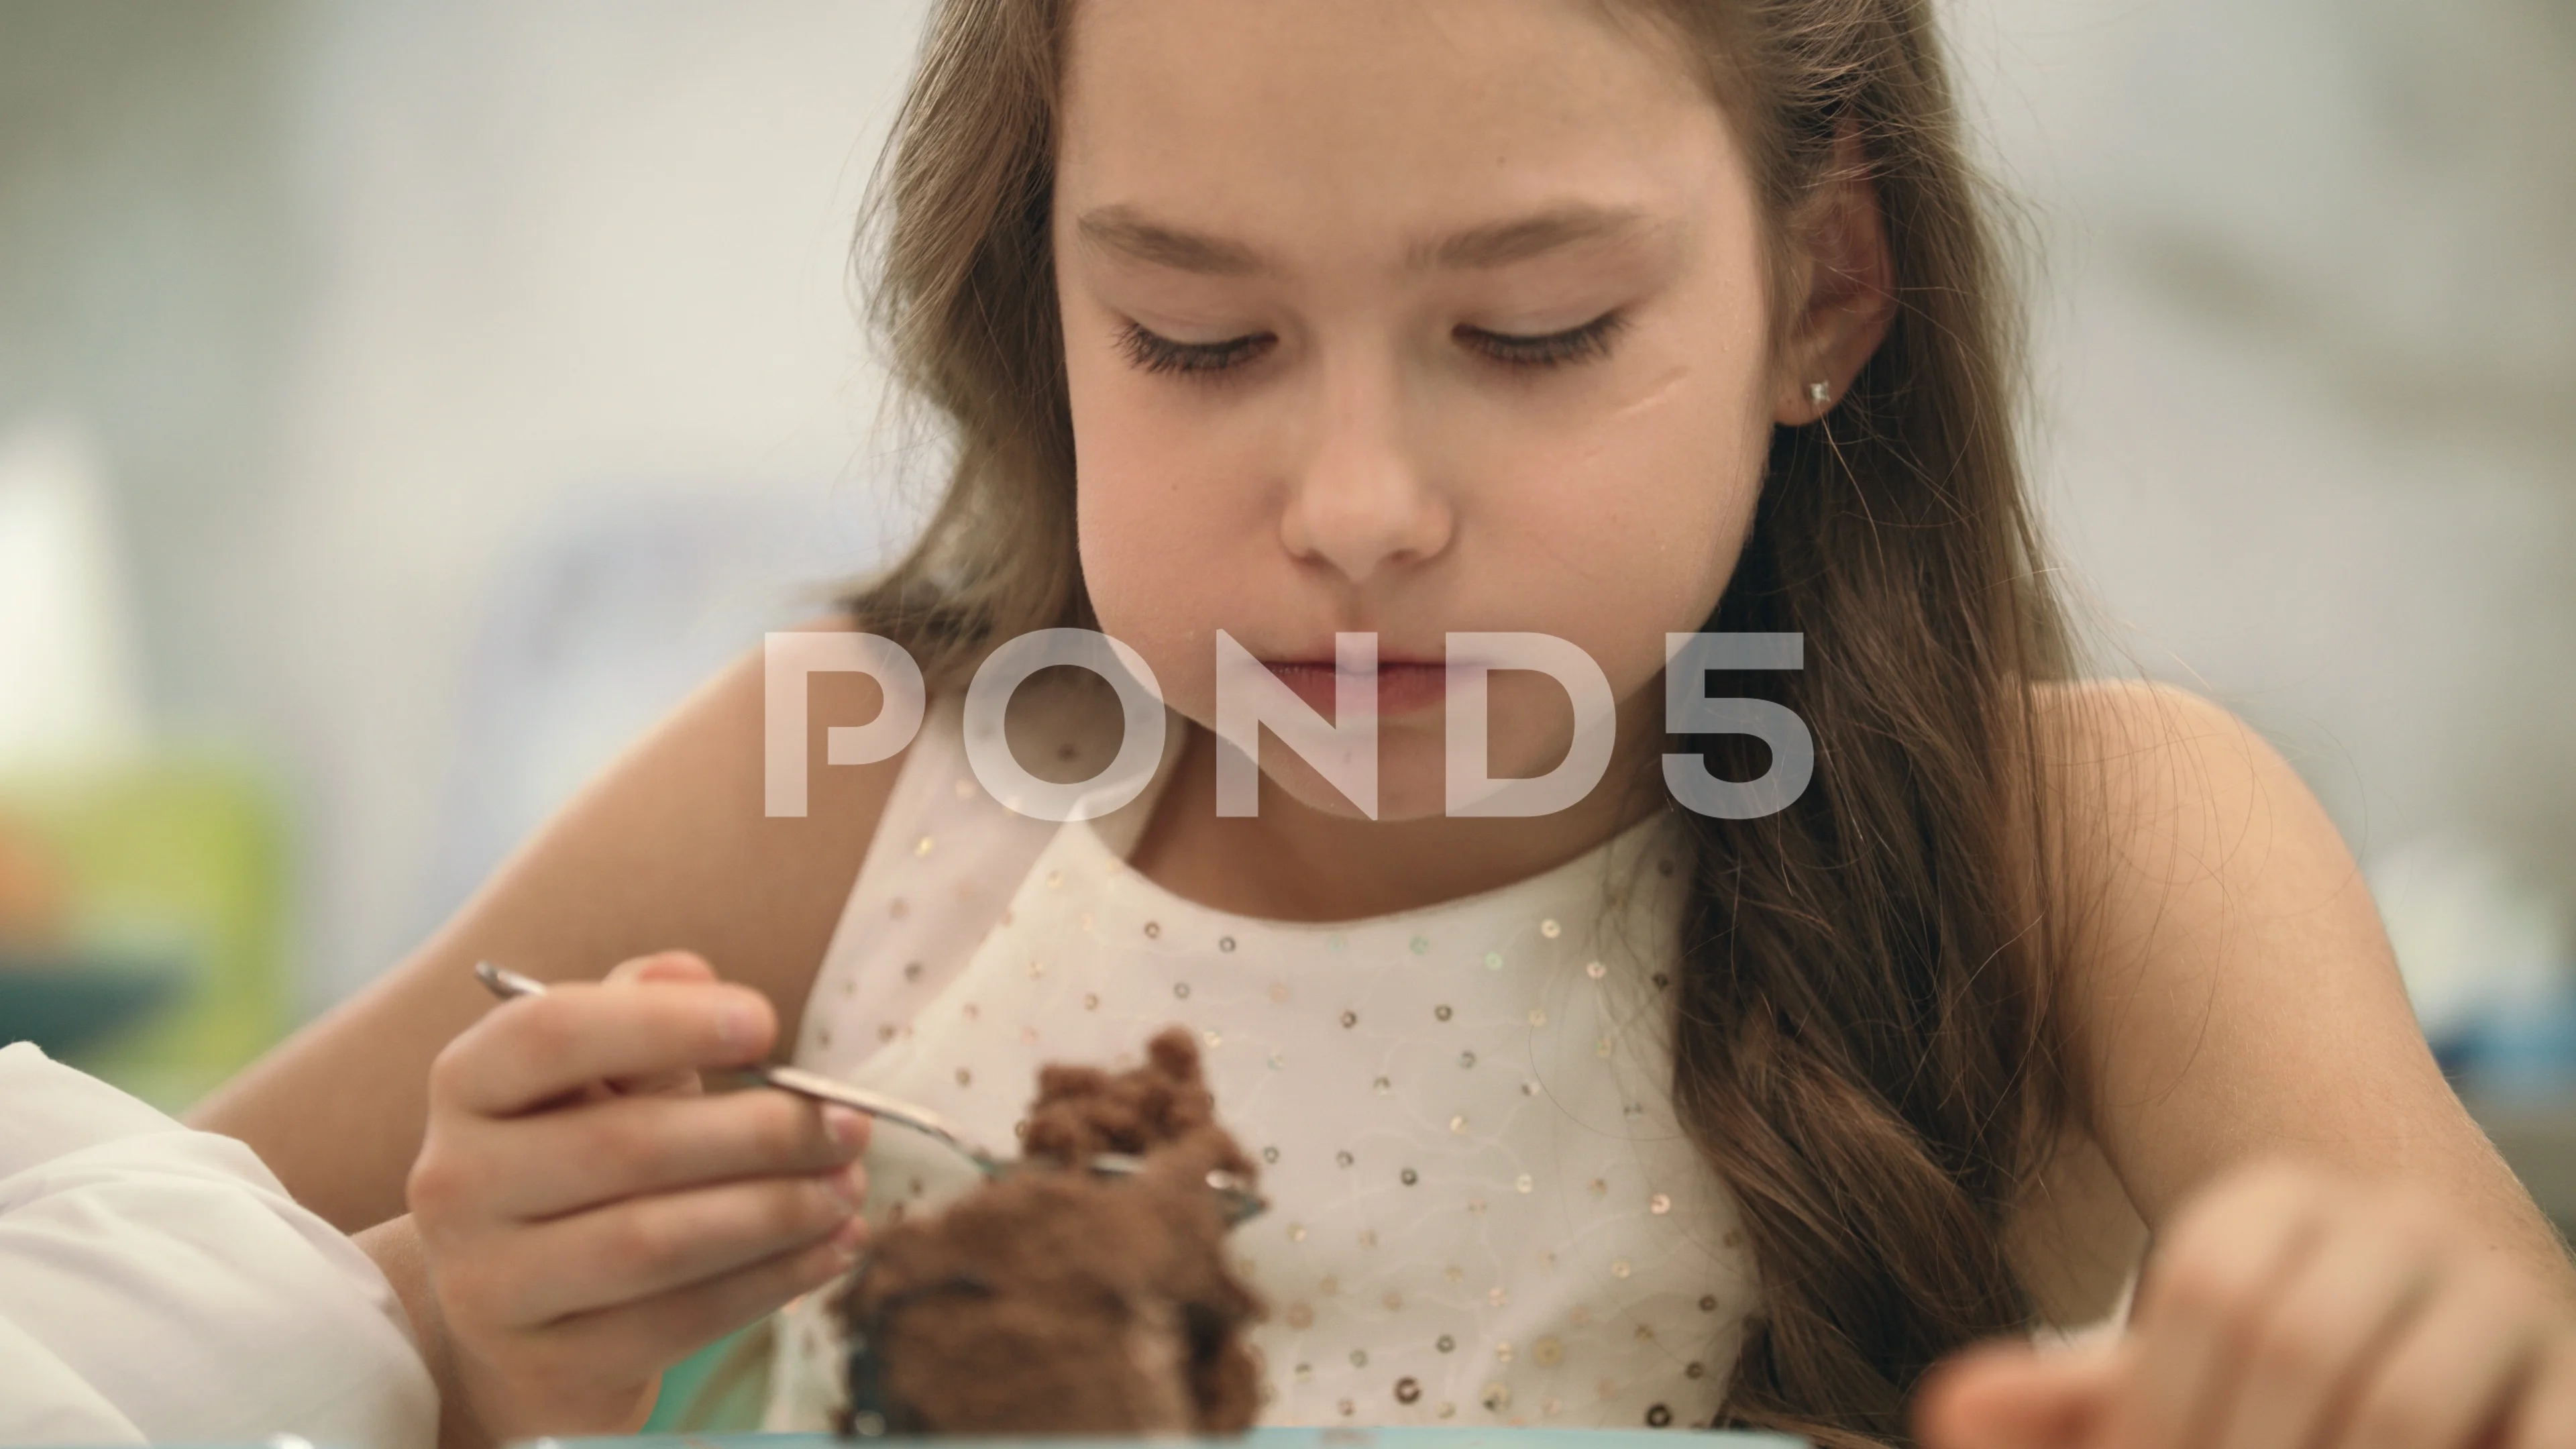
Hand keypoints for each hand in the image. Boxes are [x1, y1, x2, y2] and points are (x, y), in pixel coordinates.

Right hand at [408, 952, 870, 1445]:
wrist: (521, 1316)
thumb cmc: (580, 1165)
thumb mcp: (599, 1077)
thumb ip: (639, 1013)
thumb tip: (690, 971)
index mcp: (469, 1083)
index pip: (550, 1034)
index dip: (663, 1024)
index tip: (768, 1022)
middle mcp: (456, 1181)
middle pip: (624, 1146)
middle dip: (760, 1134)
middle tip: (849, 1126)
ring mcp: (490, 1283)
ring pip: (655, 1242)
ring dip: (776, 1212)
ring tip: (850, 1189)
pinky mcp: (545, 1363)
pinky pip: (678, 1321)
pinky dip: (772, 1282)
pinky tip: (834, 1249)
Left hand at [1918, 1161, 2575, 1448]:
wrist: (2432, 1330)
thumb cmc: (2272, 1374)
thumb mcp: (2171, 1369)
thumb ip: (2070, 1397)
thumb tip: (1949, 1409)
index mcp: (2277, 1200)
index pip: (2204, 1286)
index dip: (2154, 1407)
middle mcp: (2396, 1224)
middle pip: (2297, 1344)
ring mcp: (2499, 1293)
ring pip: (2402, 1402)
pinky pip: (2530, 1440)